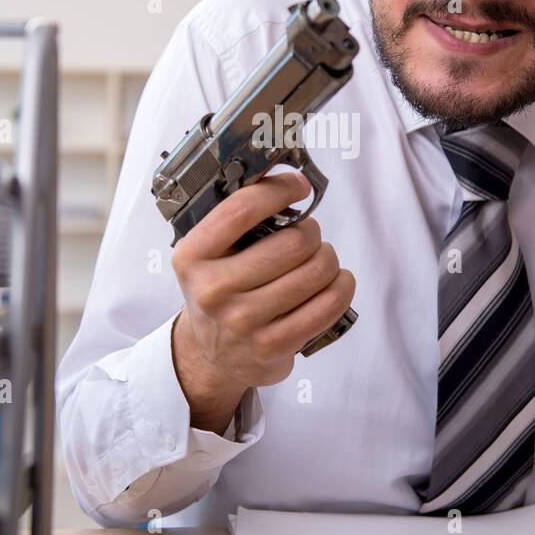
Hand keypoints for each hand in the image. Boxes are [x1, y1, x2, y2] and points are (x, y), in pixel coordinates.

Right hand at [171, 170, 355, 432]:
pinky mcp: (273, 347)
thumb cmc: (220, 291)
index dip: (279, 190)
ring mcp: (243, 322)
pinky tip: (335, 282)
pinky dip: (342, 286)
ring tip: (319, 260)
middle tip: (308, 236)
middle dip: (311, 232)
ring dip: (328, 259)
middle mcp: (213, 290)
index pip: (241, 209)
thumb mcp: (208, 254)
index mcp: (192, 256)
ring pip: (316, 271)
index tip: (299, 185)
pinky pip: (328, 304)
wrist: (213, 357)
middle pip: (293, 242)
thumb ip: (236, 219)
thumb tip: (283, 176)